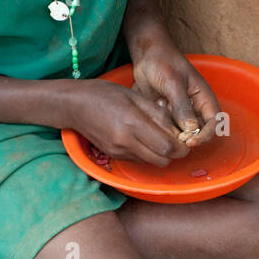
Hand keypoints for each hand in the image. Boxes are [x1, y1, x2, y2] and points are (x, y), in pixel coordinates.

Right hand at [65, 79, 190, 166]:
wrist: (74, 106)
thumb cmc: (105, 94)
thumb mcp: (135, 96)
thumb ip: (157, 113)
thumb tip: (175, 130)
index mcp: (132, 123)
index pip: (166, 147)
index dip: (180, 147)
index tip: (184, 140)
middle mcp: (125, 142)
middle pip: (161, 161)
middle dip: (173, 154)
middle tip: (174, 142)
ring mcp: (118, 151)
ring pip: (151, 163)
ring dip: (159, 155)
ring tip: (157, 138)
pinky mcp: (113, 155)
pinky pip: (138, 160)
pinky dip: (146, 153)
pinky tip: (142, 139)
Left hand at [132, 38, 220, 146]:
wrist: (146, 56)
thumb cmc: (164, 62)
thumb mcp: (173, 82)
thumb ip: (182, 105)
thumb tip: (190, 129)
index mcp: (204, 98)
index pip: (214, 124)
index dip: (205, 136)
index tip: (190, 142)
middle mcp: (195, 108)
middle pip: (198, 132)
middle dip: (187, 139)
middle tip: (171, 138)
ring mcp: (180, 112)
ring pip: (181, 133)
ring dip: (172, 134)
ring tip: (160, 122)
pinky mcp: (166, 114)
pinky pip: (167, 128)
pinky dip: (161, 128)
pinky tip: (153, 117)